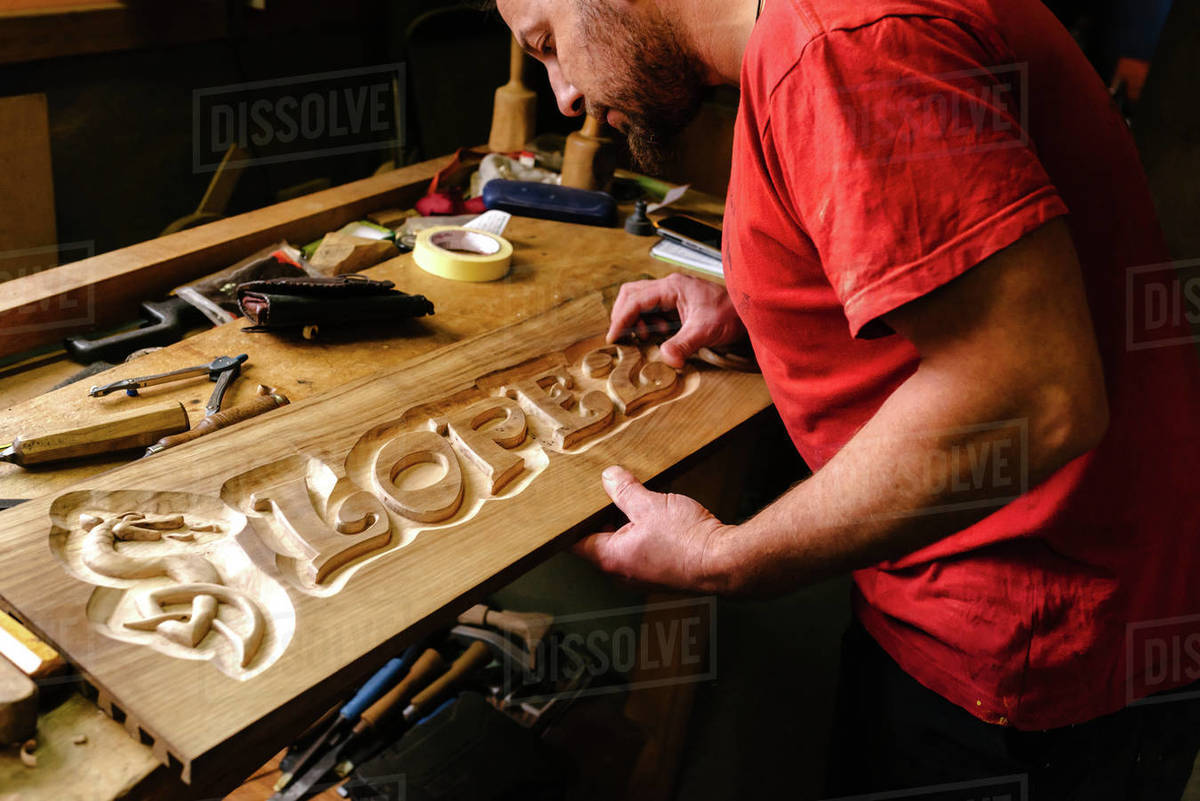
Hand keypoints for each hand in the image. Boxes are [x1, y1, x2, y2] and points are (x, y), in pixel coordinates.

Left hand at [573, 466, 734, 592]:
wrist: (724, 561)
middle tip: (602, 493)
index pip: (573, 542)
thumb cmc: (687, 541)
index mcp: (610, 558)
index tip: (567, 506)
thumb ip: (625, 490)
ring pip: (621, 544)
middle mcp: (622, 572)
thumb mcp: (650, 504)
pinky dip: (642, 532)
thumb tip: (609, 478)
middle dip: (600, 517)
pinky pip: (641, 549)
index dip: (568, 522)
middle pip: (598, 541)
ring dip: (624, 523)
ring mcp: (641, 575)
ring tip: (632, 500)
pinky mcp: (660, 571)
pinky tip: (654, 514)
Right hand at [607, 273, 746, 367]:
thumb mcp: (705, 331)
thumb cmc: (731, 315)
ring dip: (635, 319)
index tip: (613, 336)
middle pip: (632, 294)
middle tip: (620, 336)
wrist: (749, 314)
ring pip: (640, 301)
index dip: (621, 318)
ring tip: (644, 337)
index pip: (636, 299)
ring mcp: (673, 294)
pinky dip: (646, 322)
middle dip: (622, 315)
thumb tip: (665, 358)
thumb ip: (683, 344)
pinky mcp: (677, 304)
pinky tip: (657, 335)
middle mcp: (670, 287)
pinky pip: (652, 309)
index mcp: (673, 287)